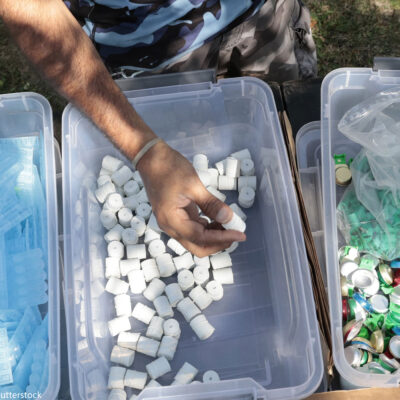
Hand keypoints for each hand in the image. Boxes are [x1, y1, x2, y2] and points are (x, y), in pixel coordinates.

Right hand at [137, 140, 245, 256]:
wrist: (151, 158)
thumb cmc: (169, 168)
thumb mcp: (194, 185)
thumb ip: (211, 204)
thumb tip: (229, 218)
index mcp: (172, 220)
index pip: (200, 238)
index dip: (222, 238)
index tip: (240, 234)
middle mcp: (170, 226)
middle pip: (197, 246)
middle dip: (217, 243)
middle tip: (236, 233)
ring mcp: (172, 222)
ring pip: (195, 239)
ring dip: (213, 236)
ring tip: (230, 225)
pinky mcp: (176, 216)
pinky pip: (193, 229)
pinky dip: (207, 228)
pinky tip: (218, 219)